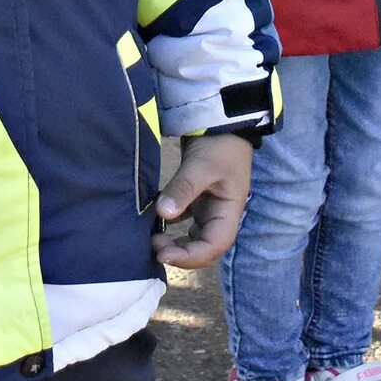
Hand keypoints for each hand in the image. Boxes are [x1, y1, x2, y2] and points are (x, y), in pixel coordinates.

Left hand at [153, 131, 254, 269]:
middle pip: (203, 248)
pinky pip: (182, 221)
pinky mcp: (197, 201)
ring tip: (152, 238)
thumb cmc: (219, 145)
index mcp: (229, 213)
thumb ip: (183, 189)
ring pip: (192, 238)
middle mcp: (220, 216)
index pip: (214, 246)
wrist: (221, 123)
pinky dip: (168, 225)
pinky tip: (153, 220)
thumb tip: (163, 213)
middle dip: (179, 253)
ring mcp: (208, 210)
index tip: (164, 254)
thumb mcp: (201, 166)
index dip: (190, 257)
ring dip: (174, 243)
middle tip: (153, 245)